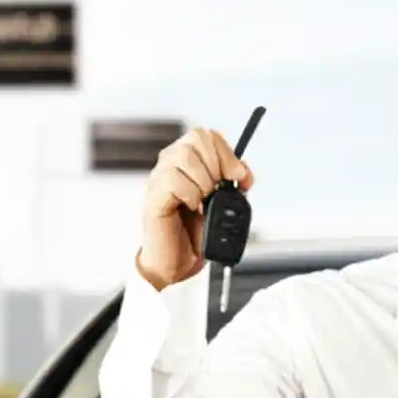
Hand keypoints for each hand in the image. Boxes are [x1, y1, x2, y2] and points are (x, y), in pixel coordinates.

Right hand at [136, 127, 253, 290]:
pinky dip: (191, 195)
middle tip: (218, 190)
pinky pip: (174, 180)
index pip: (207, 135)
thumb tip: (243, 171)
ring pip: (185, 156)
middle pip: (197, 138)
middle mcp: (171, 163)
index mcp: (188, 161)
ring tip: (203, 201)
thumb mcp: (223, 202)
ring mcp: (159, 177)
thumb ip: (233, 182)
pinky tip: (192, 208)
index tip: (238, 177)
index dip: (227, 153)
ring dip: (204, 181)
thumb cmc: (194, 232)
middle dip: (218, 165)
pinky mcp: (154, 195)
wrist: (179, 262)